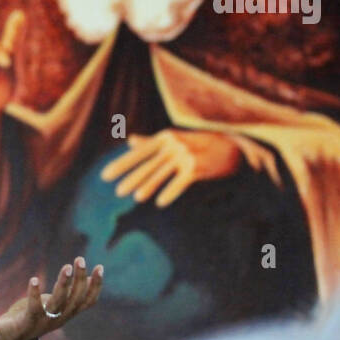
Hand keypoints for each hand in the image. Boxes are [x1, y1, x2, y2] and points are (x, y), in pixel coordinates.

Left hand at [0, 258, 102, 339]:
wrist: (13, 338)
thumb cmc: (36, 315)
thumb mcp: (57, 303)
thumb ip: (71, 292)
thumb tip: (90, 278)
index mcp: (68, 312)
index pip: (88, 301)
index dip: (96, 286)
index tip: (99, 267)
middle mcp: (60, 318)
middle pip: (75, 299)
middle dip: (79, 279)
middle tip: (80, 260)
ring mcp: (45, 321)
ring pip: (58, 302)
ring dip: (63, 284)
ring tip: (67, 267)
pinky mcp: (29, 322)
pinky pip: (34, 308)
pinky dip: (34, 294)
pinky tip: (34, 279)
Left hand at [99, 129, 280, 207]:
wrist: (233, 147)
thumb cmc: (200, 143)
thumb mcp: (175, 139)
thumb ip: (152, 142)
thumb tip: (130, 140)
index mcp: (166, 137)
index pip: (139, 152)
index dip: (122, 164)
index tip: (105, 175)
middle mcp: (174, 144)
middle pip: (147, 163)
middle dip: (131, 177)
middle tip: (116, 190)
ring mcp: (186, 155)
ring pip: (162, 173)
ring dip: (148, 186)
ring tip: (136, 198)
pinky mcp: (198, 167)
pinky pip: (181, 182)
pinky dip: (171, 192)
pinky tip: (160, 203)